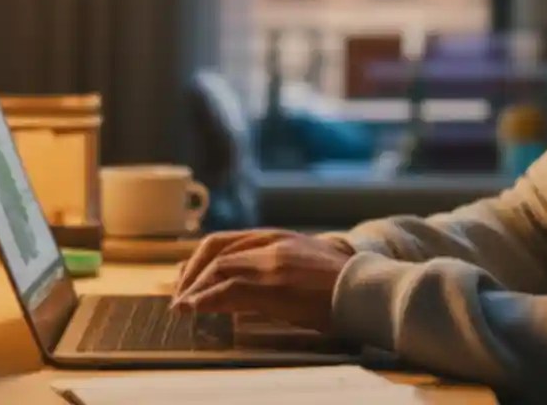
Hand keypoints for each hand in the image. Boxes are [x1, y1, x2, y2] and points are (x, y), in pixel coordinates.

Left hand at [171, 231, 355, 332]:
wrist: (367, 288)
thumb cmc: (341, 283)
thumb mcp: (304, 263)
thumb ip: (276, 264)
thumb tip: (249, 282)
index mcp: (277, 237)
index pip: (225, 241)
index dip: (199, 261)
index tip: (186, 280)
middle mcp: (271, 244)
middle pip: (215, 251)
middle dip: (190, 274)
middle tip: (179, 297)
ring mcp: (273, 263)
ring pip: (219, 268)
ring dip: (193, 289)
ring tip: (181, 308)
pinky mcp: (275, 285)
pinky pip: (230, 289)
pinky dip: (206, 299)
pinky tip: (195, 309)